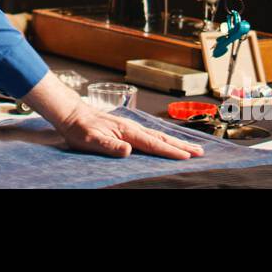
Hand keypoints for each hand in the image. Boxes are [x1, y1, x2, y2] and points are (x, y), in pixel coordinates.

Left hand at [55, 102, 204, 159]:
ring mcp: (131, 127)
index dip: (170, 152)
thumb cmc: (79, 128)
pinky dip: (164, 139)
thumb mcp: (89, 139)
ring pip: (158, 136)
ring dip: (175, 142)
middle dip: (181, 146)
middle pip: (161, 138)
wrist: (71, 113)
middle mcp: (132, 127)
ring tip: (192, 148)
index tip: (186, 158)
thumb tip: (128, 150)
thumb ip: (108, 145)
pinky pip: (151, 135)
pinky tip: (167, 142)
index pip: (152, 144)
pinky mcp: (127, 128)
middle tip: (200, 152)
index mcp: (126, 132)